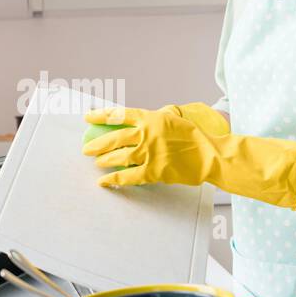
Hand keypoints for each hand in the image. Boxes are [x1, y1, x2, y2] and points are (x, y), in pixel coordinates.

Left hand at [82, 105, 212, 187]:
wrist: (209, 154)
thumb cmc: (194, 137)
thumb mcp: (174, 118)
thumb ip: (157, 118)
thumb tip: (145, 120)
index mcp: (150, 118)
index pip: (119, 115)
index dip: (101, 115)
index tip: (88, 117)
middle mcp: (146, 134)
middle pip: (114, 138)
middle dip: (97, 144)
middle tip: (87, 148)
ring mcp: (149, 153)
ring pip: (118, 157)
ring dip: (105, 160)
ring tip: (98, 163)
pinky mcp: (153, 171)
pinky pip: (127, 176)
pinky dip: (113, 179)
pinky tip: (103, 181)